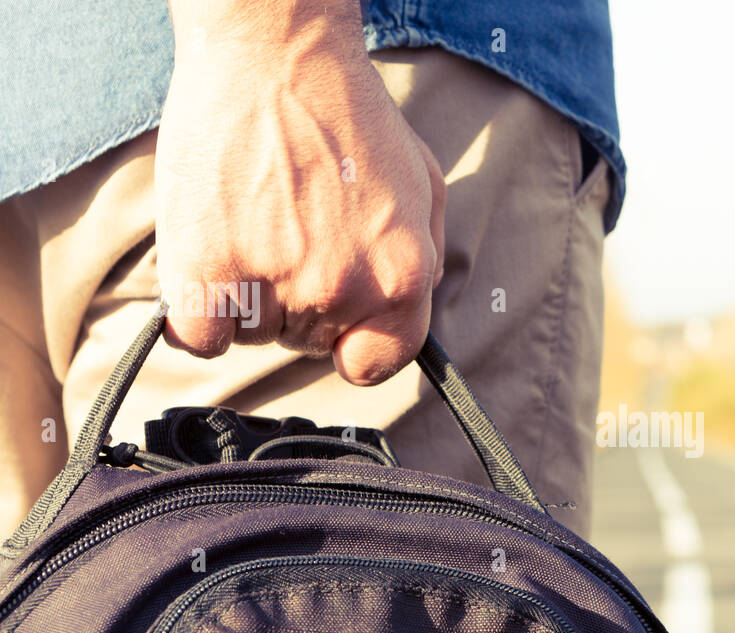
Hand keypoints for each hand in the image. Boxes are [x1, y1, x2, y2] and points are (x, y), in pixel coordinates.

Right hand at [155, 0, 445, 384]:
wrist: (274, 54)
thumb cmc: (347, 115)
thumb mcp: (424, 187)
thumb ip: (424, 259)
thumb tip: (410, 309)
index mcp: (400, 275)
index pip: (380, 362)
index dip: (357, 345)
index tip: (340, 326)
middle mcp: (342, 288)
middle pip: (311, 344)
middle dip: (300, 304)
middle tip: (288, 237)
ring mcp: (272, 281)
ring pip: (255, 336)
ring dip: (247, 299)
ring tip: (251, 228)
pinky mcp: (205, 271)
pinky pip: (200, 337)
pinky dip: (196, 313)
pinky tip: (208, 266)